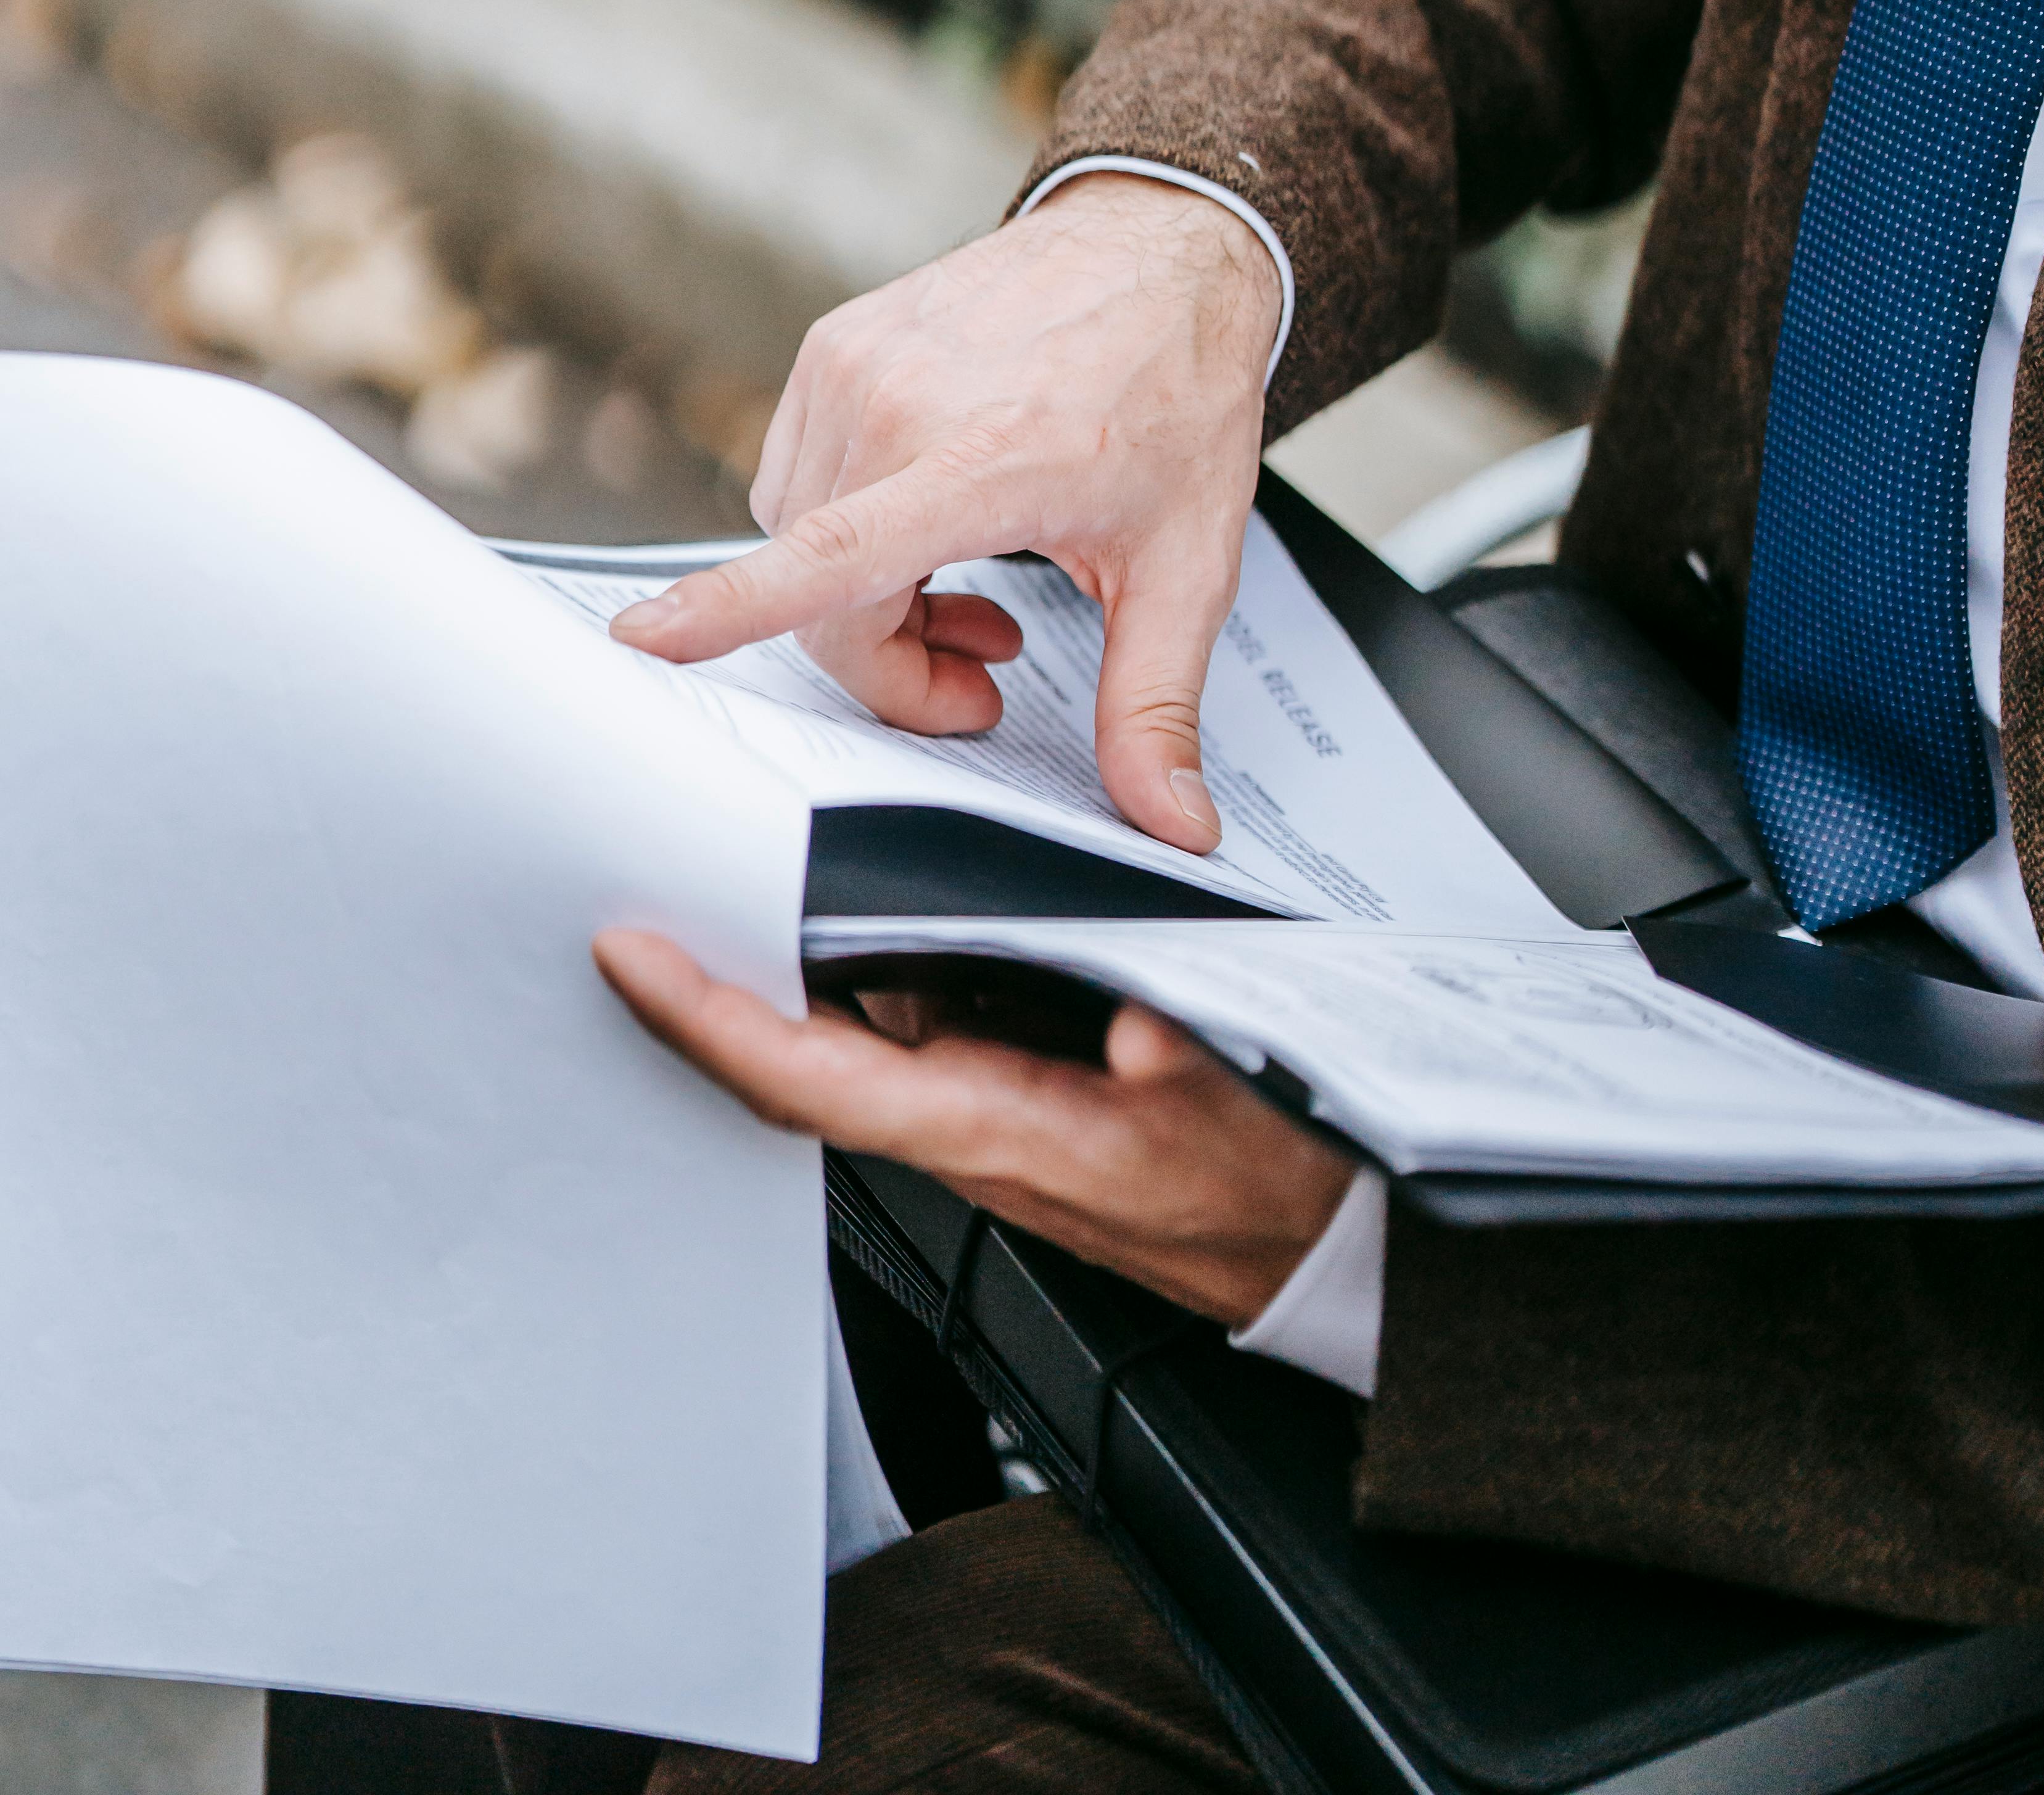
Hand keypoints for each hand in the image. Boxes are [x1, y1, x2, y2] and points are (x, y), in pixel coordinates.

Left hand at [595, 928, 1351, 1326]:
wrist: (1324, 1249)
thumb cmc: (1283, 1182)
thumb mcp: (1238, 1090)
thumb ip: (1173, 1041)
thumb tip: (1126, 1006)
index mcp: (1003, 1132)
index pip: (816, 1080)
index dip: (714, 1024)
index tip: (636, 961)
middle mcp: (974, 1133)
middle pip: (805, 1062)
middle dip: (712, 989)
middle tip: (641, 897)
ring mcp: (990, 1123)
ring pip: (855, 1045)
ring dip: (785, 977)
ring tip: (727, 878)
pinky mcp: (1017, 1105)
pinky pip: (914, 1043)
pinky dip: (864, 982)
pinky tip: (863, 919)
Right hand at [609, 177, 1282, 849]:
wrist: (1167, 243)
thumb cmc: (1178, 390)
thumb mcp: (1188, 562)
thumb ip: (1156, 702)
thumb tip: (1176, 829)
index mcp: (982, 458)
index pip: (833, 552)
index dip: (733, 608)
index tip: (646, 643)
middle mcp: (897, 401)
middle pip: (827, 591)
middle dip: (895, 661)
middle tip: (989, 664)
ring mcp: (854, 361)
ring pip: (802, 536)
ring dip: (871, 594)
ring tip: (980, 594)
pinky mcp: (836, 339)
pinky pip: (801, 472)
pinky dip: (851, 522)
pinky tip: (937, 520)